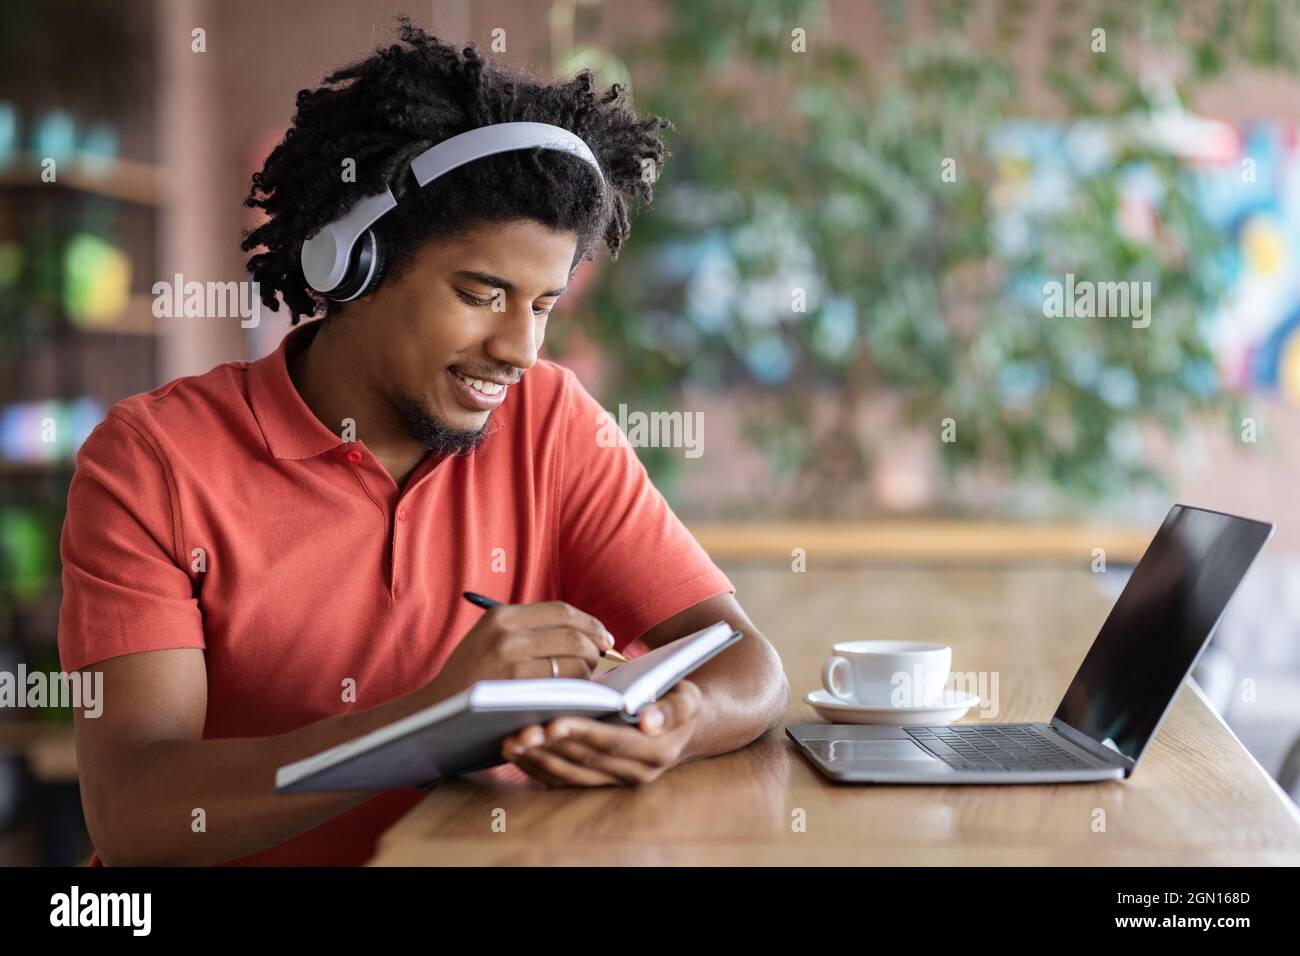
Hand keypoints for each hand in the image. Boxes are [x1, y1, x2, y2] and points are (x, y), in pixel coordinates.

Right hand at [429, 601, 614, 700]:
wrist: (435, 713)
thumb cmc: (470, 680)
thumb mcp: (490, 640)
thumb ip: (526, 631)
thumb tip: (582, 631)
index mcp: (502, 616)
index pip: (562, 611)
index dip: (591, 624)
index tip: (604, 637)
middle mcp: (507, 632)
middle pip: (574, 634)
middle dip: (596, 649)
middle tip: (601, 661)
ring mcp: (512, 660)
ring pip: (575, 660)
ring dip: (589, 672)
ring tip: (585, 680)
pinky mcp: (518, 689)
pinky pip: (566, 685)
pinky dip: (578, 690)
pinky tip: (574, 696)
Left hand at [500, 679, 703, 785]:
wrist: (675, 722)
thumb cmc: (675, 699)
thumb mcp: (687, 697)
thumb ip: (674, 708)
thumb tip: (649, 722)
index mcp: (658, 752)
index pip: (614, 743)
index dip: (582, 734)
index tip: (554, 723)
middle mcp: (637, 774)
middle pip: (586, 761)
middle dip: (551, 747)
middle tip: (520, 731)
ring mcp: (615, 781)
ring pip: (570, 774)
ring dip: (538, 760)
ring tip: (511, 741)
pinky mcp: (596, 782)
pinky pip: (563, 780)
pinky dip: (537, 767)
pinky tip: (516, 752)